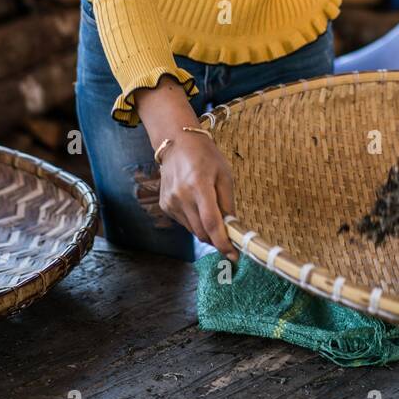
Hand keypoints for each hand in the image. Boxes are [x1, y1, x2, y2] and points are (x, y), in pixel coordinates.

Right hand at [158, 134, 238, 258]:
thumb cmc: (205, 156)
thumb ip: (228, 203)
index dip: (223, 242)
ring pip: (193, 230)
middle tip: (229, 236)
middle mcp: (181, 196)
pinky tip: (197, 205)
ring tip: (212, 213)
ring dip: (206, 230)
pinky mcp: (165, 206)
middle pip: (202, 232)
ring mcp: (170, 202)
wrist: (177, 143)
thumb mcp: (224, 174)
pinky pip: (184, 223)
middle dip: (217, 238)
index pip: (211, 223)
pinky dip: (195, 221)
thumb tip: (232, 228)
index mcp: (199, 185)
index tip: (234, 255)